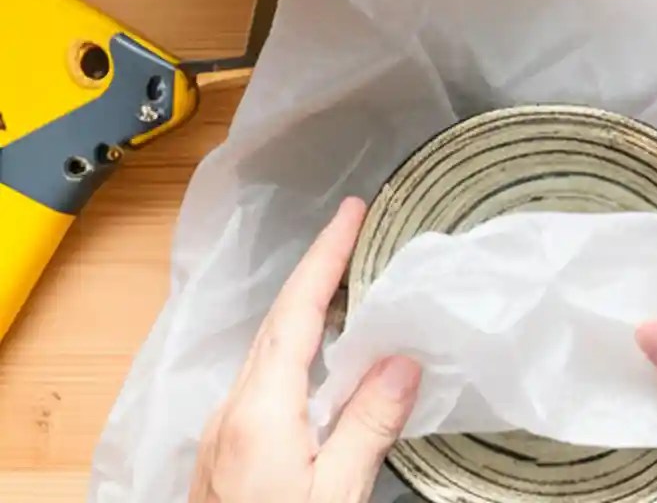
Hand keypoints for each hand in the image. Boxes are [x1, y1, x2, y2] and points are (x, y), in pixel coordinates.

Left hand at [190, 198, 421, 502]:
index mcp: (260, 413)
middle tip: (356, 236)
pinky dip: (298, 358)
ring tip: (347, 289)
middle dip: (316, 275)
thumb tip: (401, 362)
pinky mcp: (225, 454)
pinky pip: (265, 385)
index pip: (296, 315)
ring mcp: (222, 433)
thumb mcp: (338, 495)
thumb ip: (367, 426)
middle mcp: (232, 413)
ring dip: (306, 316)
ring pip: (268, 355)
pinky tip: (323, 369)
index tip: (351, 214)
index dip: (325, 258)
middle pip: (277, 327)